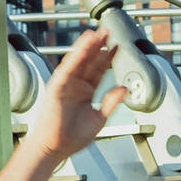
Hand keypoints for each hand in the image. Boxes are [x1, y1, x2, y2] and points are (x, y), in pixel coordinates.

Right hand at [26, 27, 127, 160]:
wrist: (56, 148)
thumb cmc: (72, 138)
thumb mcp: (99, 118)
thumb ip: (111, 102)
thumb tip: (124, 88)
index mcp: (86, 93)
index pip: (99, 71)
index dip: (108, 58)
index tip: (117, 46)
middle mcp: (76, 86)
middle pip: (90, 62)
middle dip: (99, 47)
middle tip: (108, 31)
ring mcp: (66, 85)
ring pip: (79, 61)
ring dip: (88, 46)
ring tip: (98, 33)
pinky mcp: (57, 86)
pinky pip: (68, 67)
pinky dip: (76, 55)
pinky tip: (85, 44)